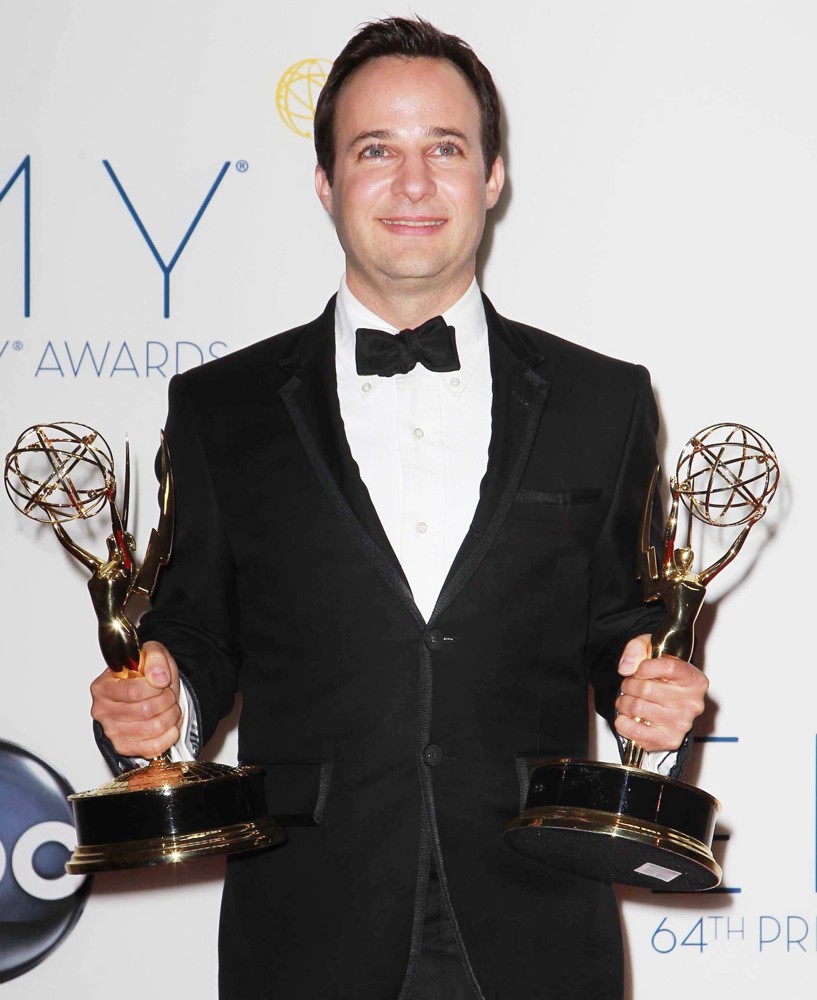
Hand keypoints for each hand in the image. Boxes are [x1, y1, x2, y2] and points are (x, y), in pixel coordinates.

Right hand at [90, 640, 181, 757]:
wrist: (150, 691)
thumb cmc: (145, 674)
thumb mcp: (151, 653)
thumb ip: (155, 658)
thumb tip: (158, 677)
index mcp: (102, 687)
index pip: (133, 691)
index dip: (156, 686)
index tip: (161, 681)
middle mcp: (103, 711)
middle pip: (146, 710)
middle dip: (167, 700)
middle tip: (168, 694)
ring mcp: (113, 732)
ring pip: (154, 728)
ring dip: (171, 715)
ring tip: (169, 706)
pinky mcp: (125, 747)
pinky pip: (155, 746)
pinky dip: (170, 733)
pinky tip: (168, 723)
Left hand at [613, 634, 707, 751]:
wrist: (666, 697)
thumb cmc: (661, 675)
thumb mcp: (652, 650)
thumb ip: (637, 648)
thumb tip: (626, 668)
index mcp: (695, 680)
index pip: (669, 668)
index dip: (645, 667)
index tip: (638, 669)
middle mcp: (692, 703)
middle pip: (647, 689)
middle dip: (629, 685)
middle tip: (630, 686)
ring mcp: (681, 724)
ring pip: (637, 708)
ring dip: (624, 703)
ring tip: (629, 700)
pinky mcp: (669, 740)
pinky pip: (635, 731)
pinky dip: (623, 722)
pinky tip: (629, 716)